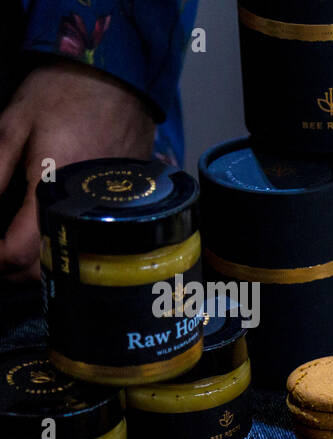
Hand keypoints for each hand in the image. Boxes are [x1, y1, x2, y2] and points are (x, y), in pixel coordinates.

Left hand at [0, 60, 155, 282]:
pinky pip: (92, 242)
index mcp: (53, 193)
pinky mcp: (123, 207)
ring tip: (16, 249)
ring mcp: (109, 212)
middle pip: (47, 267)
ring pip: (72, 260)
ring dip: (40, 263)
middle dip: (13, 270)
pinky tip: (48, 233)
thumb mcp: (12, 126)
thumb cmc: (61, 94)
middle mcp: (86, 211)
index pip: (18, 251)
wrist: (117, 78)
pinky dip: (65, 247)